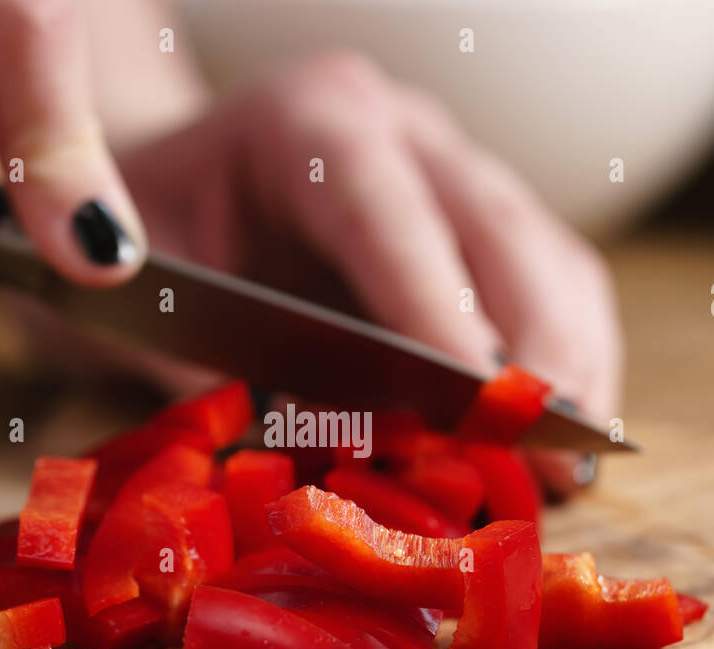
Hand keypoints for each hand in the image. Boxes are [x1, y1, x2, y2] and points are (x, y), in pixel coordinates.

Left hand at [116, 52, 621, 493]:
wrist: (159, 187)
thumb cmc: (148, 244)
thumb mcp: (140, 291)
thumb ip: (214, 351)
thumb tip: (335, 431)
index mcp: (304, 123)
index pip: (388, 212)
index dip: (441, 308)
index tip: (480, 403)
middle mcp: (393, 128)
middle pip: (496, 224)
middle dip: (537, 344)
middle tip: (553, 449)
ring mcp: (443, 163)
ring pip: (542, 250)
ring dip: (572, 356)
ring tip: (573, 460)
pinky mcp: (470, 212)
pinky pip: (544, 275)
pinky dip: (565, 351)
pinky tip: (560, 424)